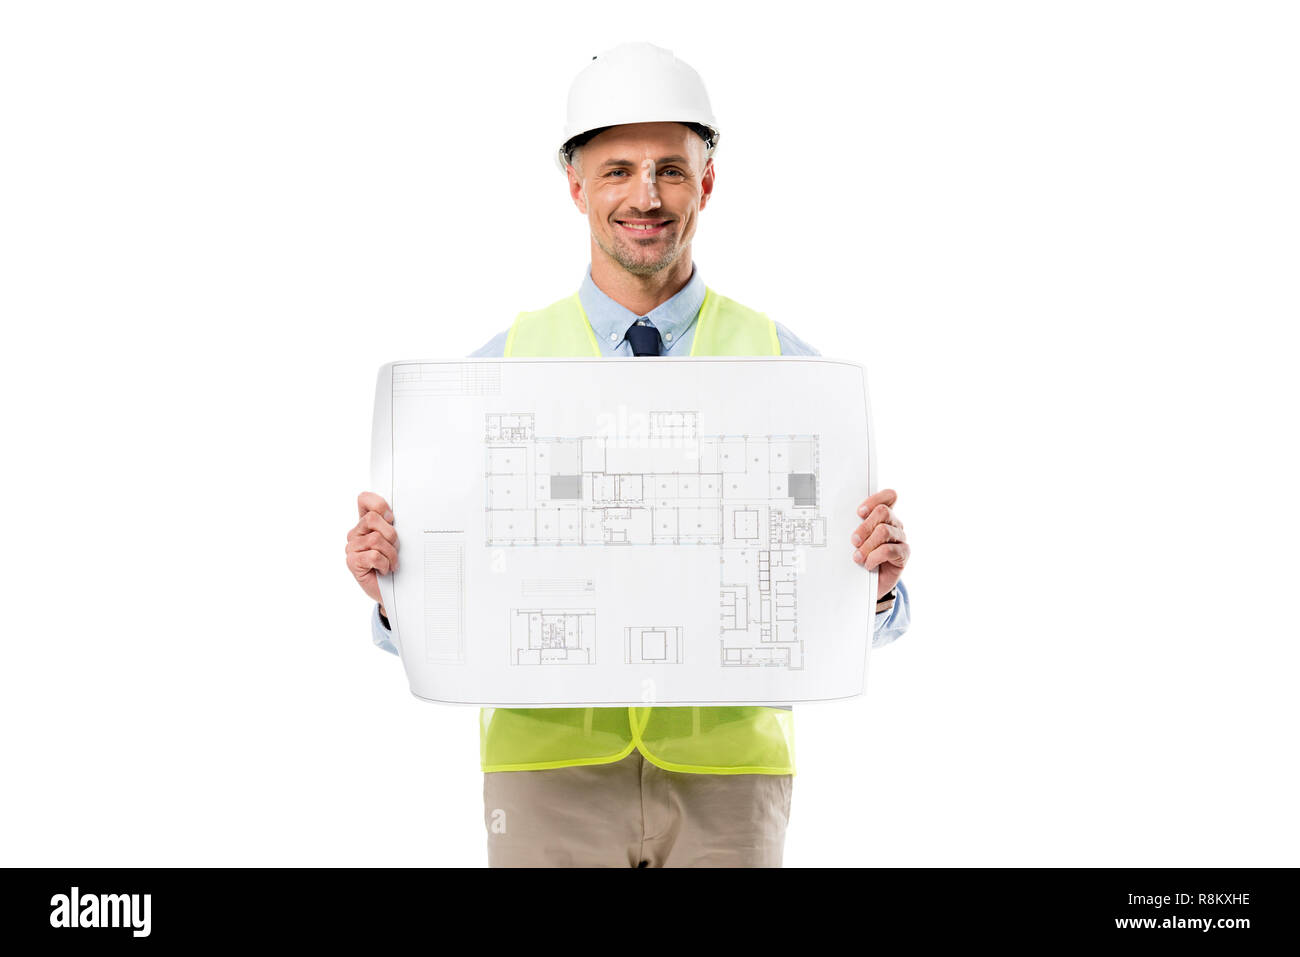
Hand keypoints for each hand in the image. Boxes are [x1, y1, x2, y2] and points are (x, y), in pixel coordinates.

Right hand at [347, 491, 399, 610]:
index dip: (379, 504)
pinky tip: (385, 570)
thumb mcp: (397, 541)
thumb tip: (395, 514)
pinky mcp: (352, 562)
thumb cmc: (395, 563)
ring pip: (375, 539)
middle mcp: (356, 533)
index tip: (391, 517)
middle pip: (373, 518)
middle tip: (396, 547)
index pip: (364, 499)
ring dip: (391, 553)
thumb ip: (393, 525)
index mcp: (366, 523)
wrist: (394, 590)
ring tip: (392, 563)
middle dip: (391, 534)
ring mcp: (352, 547)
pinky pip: (374, 556)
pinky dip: (385, 564)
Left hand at [850, 488, 909, 598]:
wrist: (866, 582)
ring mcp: (900, 538)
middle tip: (854, 540)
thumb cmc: (859, 557)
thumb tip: (841, 521)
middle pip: (883, 511)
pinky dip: (875, 557)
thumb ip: (854, 528)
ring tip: (857, 557)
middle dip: (865, 526)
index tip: (859, 512)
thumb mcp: (855, 540)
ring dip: (867, 544)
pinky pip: (889, 549)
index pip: (889, 496)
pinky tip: (868, 564)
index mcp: (883, 515)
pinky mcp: (904, 553)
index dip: (875, 499)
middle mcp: (894, 524)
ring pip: (884, 530)